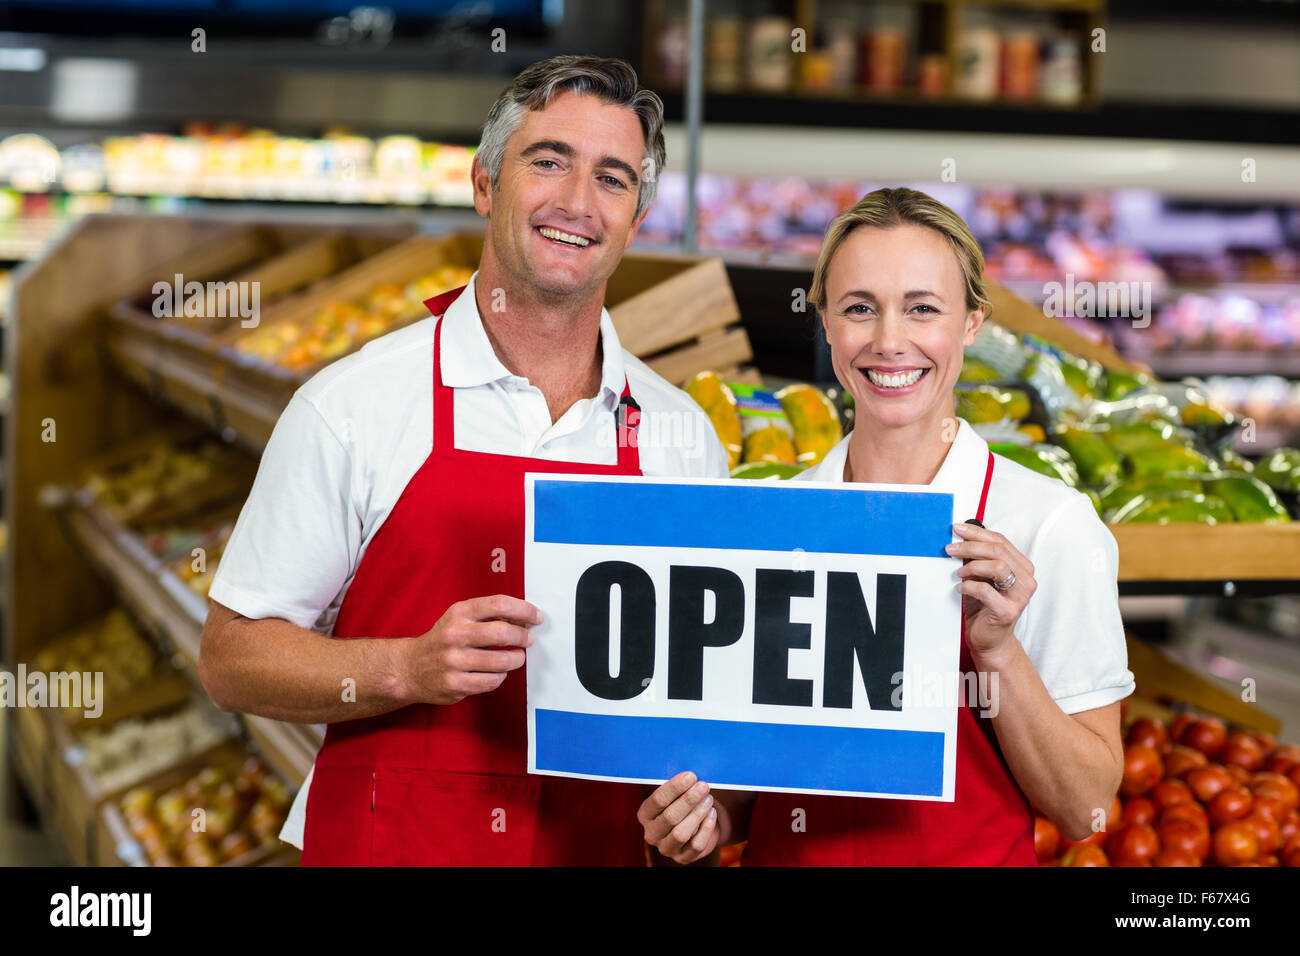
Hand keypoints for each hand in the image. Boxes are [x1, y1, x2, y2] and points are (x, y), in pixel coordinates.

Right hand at [401, 595, 541, 704]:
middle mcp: (455, 635)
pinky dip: (501, 676)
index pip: (498, 604)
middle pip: (503, 633)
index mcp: (459, 613)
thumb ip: (487, 615)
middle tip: (527, 640)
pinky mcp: (455, 684)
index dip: (523, 609)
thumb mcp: (459, 618)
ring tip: (516, 657)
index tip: (535, 617)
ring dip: (516, 659)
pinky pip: (492, 681)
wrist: (409, 667)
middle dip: (523, 637)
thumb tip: (524, 618)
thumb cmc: (442, 640)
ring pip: (501, 661)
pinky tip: (497, 672)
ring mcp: (454, 661)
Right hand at [638, 771, 718, 864]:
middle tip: (703, 786)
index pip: (657, 800)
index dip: (675, 788)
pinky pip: (696, 845)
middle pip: (670, 817)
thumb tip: (692, 774)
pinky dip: (706, 828)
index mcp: (645, 814)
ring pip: (681, 833)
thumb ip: (680, 785)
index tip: (691, 776)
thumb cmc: (682, 803)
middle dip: (689, 800)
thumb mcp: (676, 794)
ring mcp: (666, 848)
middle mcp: (652, 834)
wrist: (694, 827)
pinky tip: (712, 814)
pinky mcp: (683, 858)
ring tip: (709, 799)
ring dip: (697, 814)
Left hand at [946, 522, 1035, 660]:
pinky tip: (960, 589)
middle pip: (998, 551)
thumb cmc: (985, 607)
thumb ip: (978, 559)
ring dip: (972, 566)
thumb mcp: (981, 577)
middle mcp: (1026, 580)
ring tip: (959, 573)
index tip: (957, 529)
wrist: (989, 640)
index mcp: (1022, 567)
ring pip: (997, 567)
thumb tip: (960, 538)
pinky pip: (986, 590)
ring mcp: (1020, 596)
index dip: (977, 532)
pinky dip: (969, 586)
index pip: (1001, 541)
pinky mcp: (1008, 611)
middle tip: (951, 549)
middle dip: (971, 546)